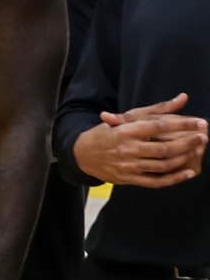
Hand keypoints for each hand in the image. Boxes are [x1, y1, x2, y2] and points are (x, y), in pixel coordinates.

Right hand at [71, 94, 204, 187]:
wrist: (82, 155)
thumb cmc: (109, 132)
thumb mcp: (128, 117)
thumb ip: (157, 109)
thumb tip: (183, 98)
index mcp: (127, 130)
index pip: (159, 126)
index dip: (183, 124)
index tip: (201, 122)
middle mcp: (127, 149)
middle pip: (164, 148)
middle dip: (188, 142)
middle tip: (203, 137)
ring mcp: (127, 166)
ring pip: (163, 165)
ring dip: (184, 158)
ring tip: (197, 150)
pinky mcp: (128, 179)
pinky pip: (155, 181)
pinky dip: (174, 179)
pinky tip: (188, 173)